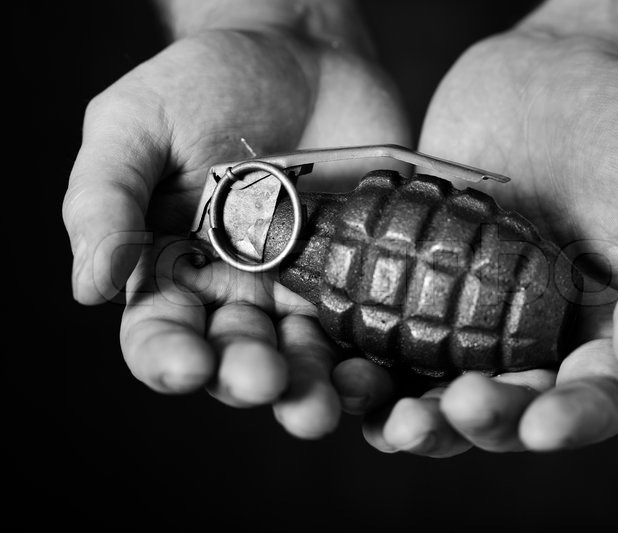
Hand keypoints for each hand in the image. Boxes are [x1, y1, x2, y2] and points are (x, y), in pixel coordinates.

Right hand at [63, 24, 408, 437]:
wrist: (304, 53)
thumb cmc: (205, 81)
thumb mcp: (135, 125)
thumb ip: (105, 200)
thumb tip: (87, 289)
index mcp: (171, 268)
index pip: (160, 333)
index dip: (169, 357)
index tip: (189, 366)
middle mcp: (237, 291)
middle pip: (238, 357)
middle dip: (250, 377)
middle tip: (268, 384)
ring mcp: (305, 287)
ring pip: (306, 356)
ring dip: (314, 388)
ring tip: (325, 406)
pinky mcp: (362, 273)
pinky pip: (368, 325)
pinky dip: (374, 355)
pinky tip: (382, 372)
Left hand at [332, 27, 617, 453]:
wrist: (556, 68)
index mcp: (605, 329)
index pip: (595, 398)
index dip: (570, 419)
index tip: (541, 424)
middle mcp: (534, 334)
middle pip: (508, 406)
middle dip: (478, 422)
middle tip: (445, 413)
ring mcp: (471, 309)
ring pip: (441, 386)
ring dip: (413, 413)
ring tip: (383, 414)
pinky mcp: (419, 276)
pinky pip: (392, 329)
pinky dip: (369, 357)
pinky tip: (344, 367)